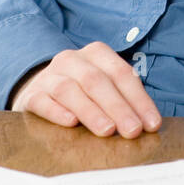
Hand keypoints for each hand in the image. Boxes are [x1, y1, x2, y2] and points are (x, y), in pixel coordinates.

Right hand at [9, 41, 161, 137]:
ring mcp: (49, 76)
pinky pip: (43, 102)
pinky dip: (57, 112)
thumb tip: (147, 124)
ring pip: (70, 90)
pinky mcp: (31, 95)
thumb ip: (124, 99)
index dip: (139, 99)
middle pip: (97, 81)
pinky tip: (71, 123)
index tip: (152, 124)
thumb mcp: (104, 86)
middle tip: (133, 131)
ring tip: (107, 130)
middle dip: (118, 107)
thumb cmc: (82, 91)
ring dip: (91, 111)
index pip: (121, 74)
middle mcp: (72, 60)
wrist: (38, 88)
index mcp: (96, 53)